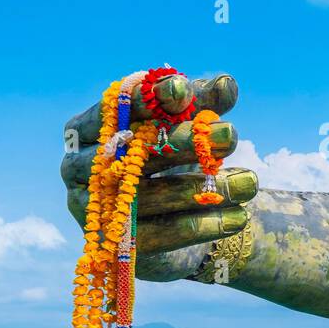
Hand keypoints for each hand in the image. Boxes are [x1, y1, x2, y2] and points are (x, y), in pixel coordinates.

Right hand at [59, 73, 257, 270]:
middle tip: (232, 135)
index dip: (150, 99)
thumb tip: (226, 84)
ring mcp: (95, 207)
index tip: (183, 92)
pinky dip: (202, 225)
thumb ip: (202, 102)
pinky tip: (239, 217)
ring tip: (249, 182)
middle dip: (186, 142)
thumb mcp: (186, 123)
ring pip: (149, 196)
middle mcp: (79, 166)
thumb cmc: (171, 154)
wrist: (166, 216)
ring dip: (203, 189)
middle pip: (134, 152)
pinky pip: (160, 234)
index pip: (116, 108)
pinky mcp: (114, 244)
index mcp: (90, 127)